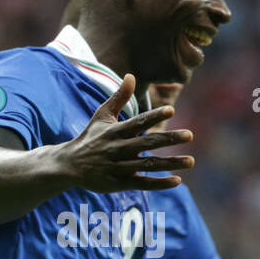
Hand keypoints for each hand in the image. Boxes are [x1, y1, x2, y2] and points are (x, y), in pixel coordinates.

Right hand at [54, 74, 192, 192]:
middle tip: (190, 134)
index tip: (171, 110)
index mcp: (115, 131)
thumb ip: (119, 97)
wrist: (69, 165)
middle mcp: (118, 149)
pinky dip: (159, 183)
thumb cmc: (90, 137)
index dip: (154, 116)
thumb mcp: (102, 115)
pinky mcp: (119, 183)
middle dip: (169, 139)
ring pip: (148, 165)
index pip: (137, 122)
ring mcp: (118, 167)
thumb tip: (131, 75)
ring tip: (190, 161)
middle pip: (147, 143)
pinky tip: (176, 180)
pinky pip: (142, 183)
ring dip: (170, 163)